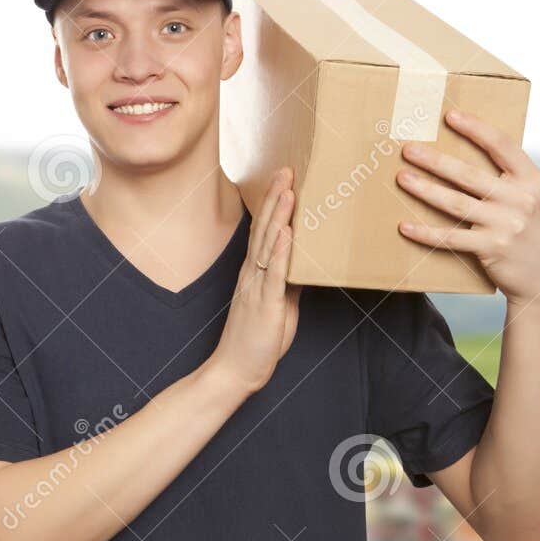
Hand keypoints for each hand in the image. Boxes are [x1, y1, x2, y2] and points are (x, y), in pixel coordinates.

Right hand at [209, 167, 301, 395]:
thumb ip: (289, 283)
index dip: (274, 205)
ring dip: (278, 216)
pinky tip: (285, 232)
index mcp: (256, 273)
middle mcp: (253, 274)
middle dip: (276, 199)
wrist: (236, 369)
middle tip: (287, 171)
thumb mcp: (280, 305)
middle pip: (264, 229)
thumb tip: (303, 265)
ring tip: (288, 190)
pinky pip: (273, 274)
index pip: (265, 232)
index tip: (284, 180)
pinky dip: (280, 251)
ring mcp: (257, 287)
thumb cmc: (257, 340)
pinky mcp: (264, 304)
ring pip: (267, 245)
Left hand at [395, 109, 539, 309]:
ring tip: (402, 177)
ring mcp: (507, 224)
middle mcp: (521, 199)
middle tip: (408, 149)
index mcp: (531, 179)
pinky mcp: (492, 248)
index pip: (502, 145)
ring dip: (425, 189)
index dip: (475, 128)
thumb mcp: (530, 198)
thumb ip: (507, 177)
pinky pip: (451, 238)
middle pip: (469, 174)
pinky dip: (425, 233)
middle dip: (435, 160)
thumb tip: (468, 148)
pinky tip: (405, 226)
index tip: (450, 116)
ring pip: (456, 203)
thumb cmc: (527, 230)